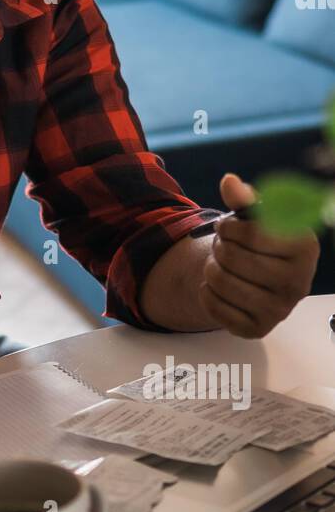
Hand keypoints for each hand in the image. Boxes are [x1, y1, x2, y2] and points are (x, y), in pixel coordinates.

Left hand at [200, 173, 319, 338]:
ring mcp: (280, 310)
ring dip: (210, 269)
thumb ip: (243, 199)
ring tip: (219, 264)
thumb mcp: (253, 217)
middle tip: (222, 247)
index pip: (254, 234)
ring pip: (222, 282)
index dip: (230, 227)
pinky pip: (215, 308)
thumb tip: (230, 182)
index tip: (227, 227)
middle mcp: (299, 282)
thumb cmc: (256, 242)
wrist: (253, 280)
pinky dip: (206, 293)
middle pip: (235, 259)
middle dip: (219, 248)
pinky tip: (217, 287)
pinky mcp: (258, 329)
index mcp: (305, 248)